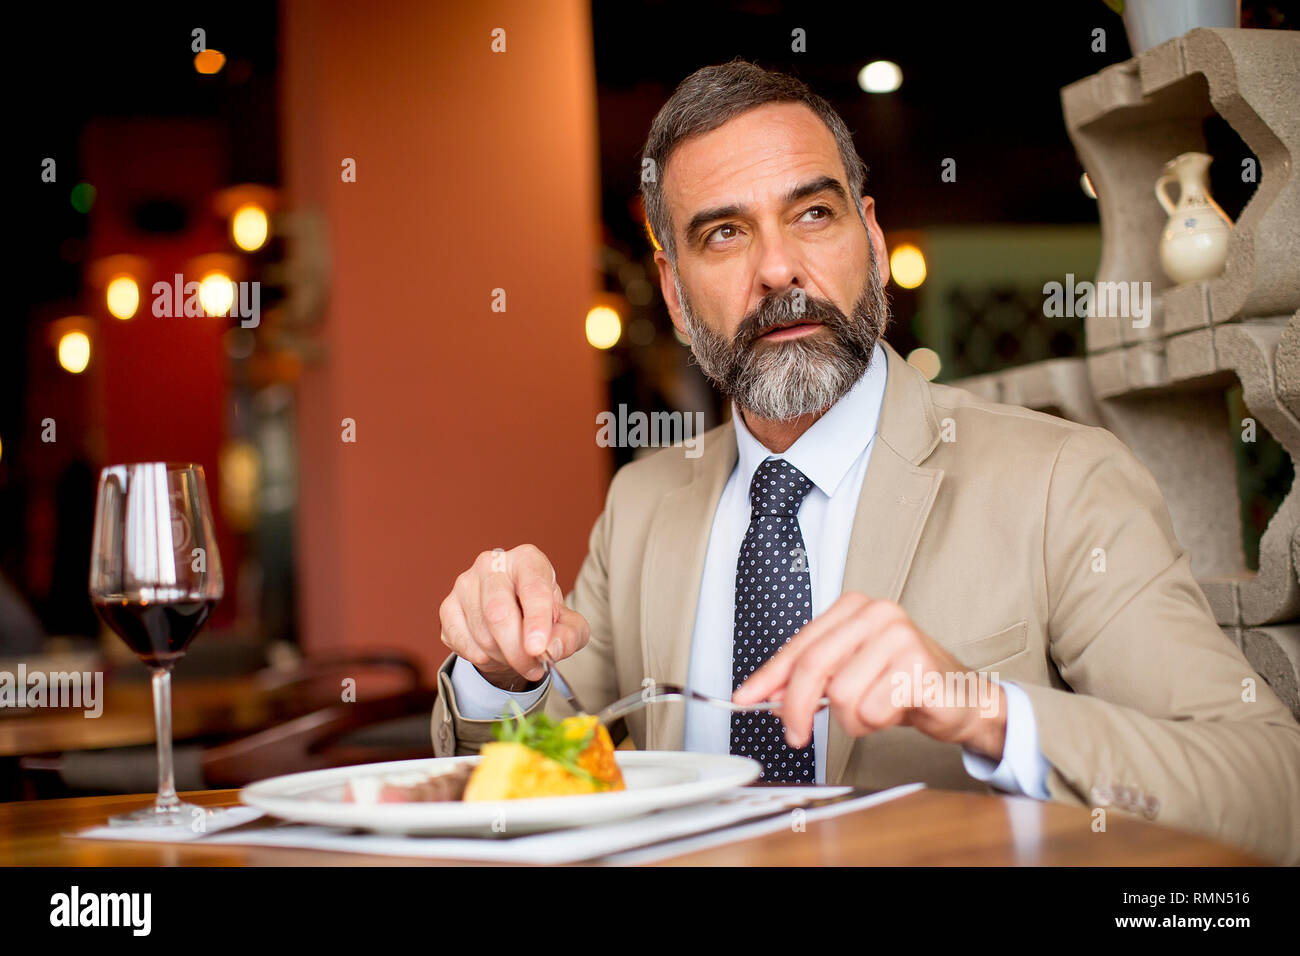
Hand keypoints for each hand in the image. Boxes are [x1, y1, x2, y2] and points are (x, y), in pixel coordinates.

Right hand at [438, 544, 589, 690]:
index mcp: (527, 560)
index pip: (533, 588)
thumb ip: (569, 635)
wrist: (514, 620)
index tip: (539, 649)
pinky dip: (482, 658)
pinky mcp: (448, 606)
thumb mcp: (569, 625)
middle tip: (533, 668)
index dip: (536, 620)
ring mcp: (465, 584)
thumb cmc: (543, 617)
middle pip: (498, 612)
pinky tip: (496, 653)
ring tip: (518, 657)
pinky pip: (461, 642)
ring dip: (503, 657)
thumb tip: (550, 648)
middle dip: (517, 650)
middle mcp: (492, 564)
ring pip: (481, 632)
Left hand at [732, 593, 1007, 760]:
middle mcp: (876, 613)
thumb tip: (766, 694)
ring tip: (874, 710)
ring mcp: (900, 636)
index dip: (768, 677)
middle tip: (795, 735)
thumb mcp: (848, 674)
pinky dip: (876, 723)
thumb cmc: (901, 684)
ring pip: (841, 694)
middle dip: (797, 708)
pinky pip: (871, 709)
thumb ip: (808, 678)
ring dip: (852, 719)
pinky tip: (894, 711)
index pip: (799, 645)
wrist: (960, 698)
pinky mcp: (918, 666)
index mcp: (853, 608)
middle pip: (813, 667)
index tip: (745, 699)